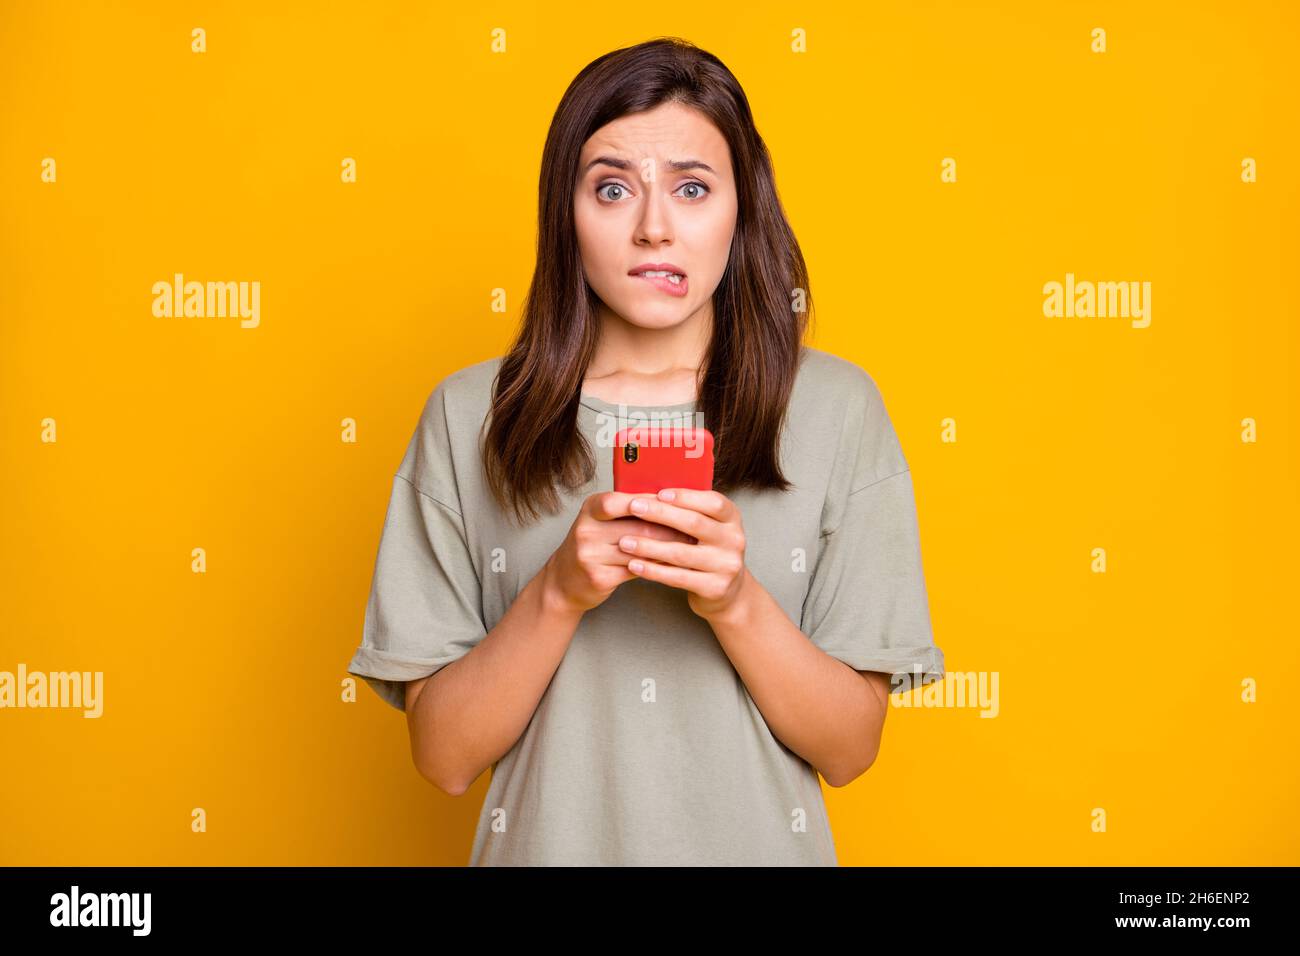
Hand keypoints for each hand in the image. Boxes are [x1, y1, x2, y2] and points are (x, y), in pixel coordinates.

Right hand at [543, 491, 695, 614]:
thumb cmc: (592, 545)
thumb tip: (670, 499)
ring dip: (668, 548)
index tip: (679, 504)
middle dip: (670, 527)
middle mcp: (586, 530)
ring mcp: (590, 555)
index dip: (652, 502)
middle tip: (695, 528)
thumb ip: (628, 511)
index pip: (623, 500)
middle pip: (637, 526)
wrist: (562, 582)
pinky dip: (656, 566)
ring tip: (689, 546)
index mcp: (590, 509)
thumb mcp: (601, 521)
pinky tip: (672, 564)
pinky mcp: (598, 577)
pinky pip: (636, 570)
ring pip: (639, 549)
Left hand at [617, 487, 748, 620]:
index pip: (713, 502)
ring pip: (681, 553)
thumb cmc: (708, 549)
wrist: (728, 591)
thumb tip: (650, 493)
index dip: (685, 496)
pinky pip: (678, 577)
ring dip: (649, 546)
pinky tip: (634, 565)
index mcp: (732, 518)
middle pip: (694, 523)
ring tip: (625, 542)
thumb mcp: (708, 526)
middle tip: (633, 508)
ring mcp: (726, 565)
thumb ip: (689, 510)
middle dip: (660, 514)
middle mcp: (734, 540)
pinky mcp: (715, 588)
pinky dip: (653, 570)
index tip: (658, 493)